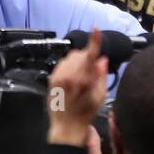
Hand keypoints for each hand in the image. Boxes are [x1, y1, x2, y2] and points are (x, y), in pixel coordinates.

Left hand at [47, 29, 108, 145]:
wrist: (66, 125)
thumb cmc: (86, 112)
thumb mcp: (100, 96)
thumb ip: (101, 75)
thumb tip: (102, 59)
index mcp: (83, 80)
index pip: (90, 55)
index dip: (94, 41)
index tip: (96, 29)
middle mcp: (68, 76)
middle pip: (79, 54)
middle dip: (87, 57)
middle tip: (92, 71)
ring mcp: (58, 76)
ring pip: (70, 57)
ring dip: (77, 61)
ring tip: (81, 77)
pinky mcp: (51, 78)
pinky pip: (62, 64)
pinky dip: (69, 67)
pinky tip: (72, 79)